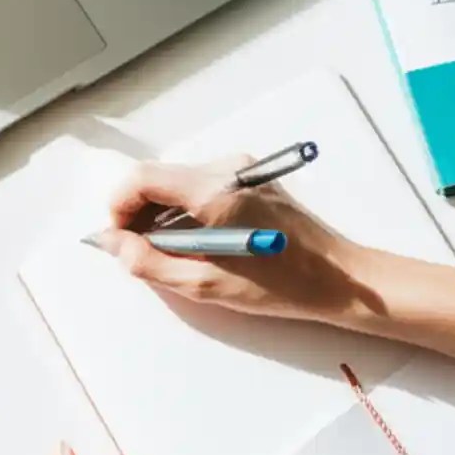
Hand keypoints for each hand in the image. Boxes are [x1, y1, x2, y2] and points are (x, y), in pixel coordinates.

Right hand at [93, 156, 379, 325]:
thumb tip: (113, 243)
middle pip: (158, 178)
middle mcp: (225, 168)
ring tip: (173, 251)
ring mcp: (240, 168)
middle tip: (141, 251)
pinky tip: (197, 240)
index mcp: (214, 192)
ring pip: (176, 181)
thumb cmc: (279, 286)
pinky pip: (199, 185)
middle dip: (138, 213)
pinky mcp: (250, 175)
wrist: (340, 278)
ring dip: (162, 213)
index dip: (119, 206)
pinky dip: (184, 210)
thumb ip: (150, 263)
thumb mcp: (205, 284)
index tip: (118, 239)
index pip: (142, 178)